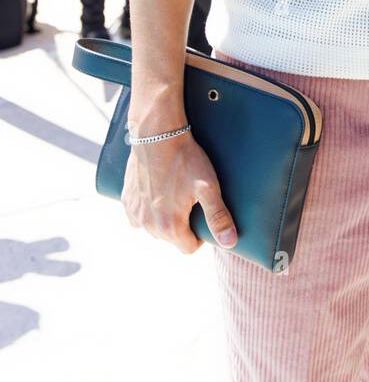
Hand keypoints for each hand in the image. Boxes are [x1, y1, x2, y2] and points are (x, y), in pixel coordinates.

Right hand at [122, 130, 237, 254]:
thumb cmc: (185, 160)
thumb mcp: (208, 187)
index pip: (189, 248)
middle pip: (171, 238)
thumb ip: (218, 217)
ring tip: (175, 194)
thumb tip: (229, 243)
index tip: (203, 216)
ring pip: (154, 228)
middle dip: (182, 225)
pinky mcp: (126, 199)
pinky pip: (138, 216)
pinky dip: (147, 210)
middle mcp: (149, 226)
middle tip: (190, 201)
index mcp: (170, 227)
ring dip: (164, 218)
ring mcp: (135, 213)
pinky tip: (156, 193)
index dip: (200, 235)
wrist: (157, 134)